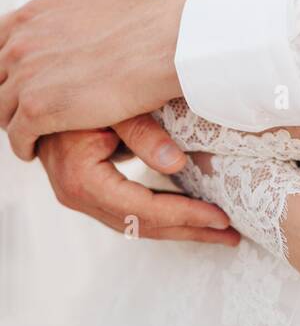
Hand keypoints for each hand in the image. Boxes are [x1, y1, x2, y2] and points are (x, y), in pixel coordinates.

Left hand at [0, 0, 186, 159]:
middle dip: (9, 94)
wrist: (160, 44)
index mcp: (30, 15)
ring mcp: (25, 77)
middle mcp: (20, 44)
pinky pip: (16, 138)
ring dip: (14, 123)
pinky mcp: (36, 110)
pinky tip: (38, 148)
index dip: (7, 65)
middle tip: (34, 106)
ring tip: (36, 130)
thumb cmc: (135, 16)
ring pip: (1, 111)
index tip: (24, 77)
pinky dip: (24, 146)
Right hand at [36, 113, 240, 245]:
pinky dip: (162, 216)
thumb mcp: (115, 106)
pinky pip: (130, 213)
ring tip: (217, 230)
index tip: (221, 217)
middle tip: (230, 234)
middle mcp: (78, 196)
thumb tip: (177, 163)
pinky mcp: (90, 193)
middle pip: (141, 225)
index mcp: (82, 179)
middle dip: (189, 230)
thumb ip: (143, 133)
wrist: (44, 94)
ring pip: (136, 225)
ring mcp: (81, 198)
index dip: (184, 214)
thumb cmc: (81, 91)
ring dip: (179, 227)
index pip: (142, 209)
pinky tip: (189, 214)